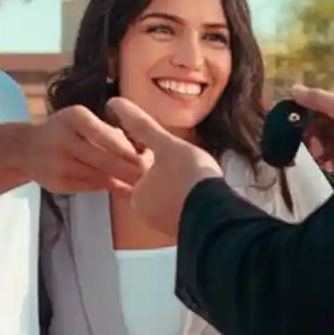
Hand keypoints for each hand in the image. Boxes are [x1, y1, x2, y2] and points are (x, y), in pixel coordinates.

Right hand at [22, 105, 147, 193]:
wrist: (26, 149)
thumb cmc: (63, 130)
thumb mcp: (80, 119)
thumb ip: (106, 131)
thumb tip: (138, 150)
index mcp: (73, 118)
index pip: (104, 134)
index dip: (126, 148)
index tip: (145, 156)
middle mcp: (63, 140)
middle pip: (103, 159)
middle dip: (128, 169)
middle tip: (148, 175)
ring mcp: (58, 165)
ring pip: (98, 175)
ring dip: (121, 181)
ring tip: (141, 184)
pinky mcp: (58, 184)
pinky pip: (90, 186)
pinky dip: (107, 187)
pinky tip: (121, 188)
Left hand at [105, 97, 222, 236]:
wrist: (218, 215)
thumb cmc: (190, 179)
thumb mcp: (166, 145)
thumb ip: (142, 126)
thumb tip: (114, 104)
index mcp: (137, 193)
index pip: (130, 170)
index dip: (140, 154)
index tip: (147, 146)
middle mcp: (147, 213)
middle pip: (148, 187)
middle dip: (156, 173)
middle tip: (173, 159)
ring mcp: (166, 224)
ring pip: (164, 200)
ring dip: (171, 187)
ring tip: (187, 172)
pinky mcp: (185, 230)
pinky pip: (179, 210)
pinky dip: (184, 199)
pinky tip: (197, 190)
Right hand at [289, 85, 333, 178]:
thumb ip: (320, 100)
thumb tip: (293, 88)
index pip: (333, 101)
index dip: (313, 107)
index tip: (295, 116)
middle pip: (331, 124)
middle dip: (316, 131)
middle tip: (305, 139)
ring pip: (333, 144)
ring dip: (321, 148)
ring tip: (316, 154)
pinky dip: (330, 162)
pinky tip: (324, 164)